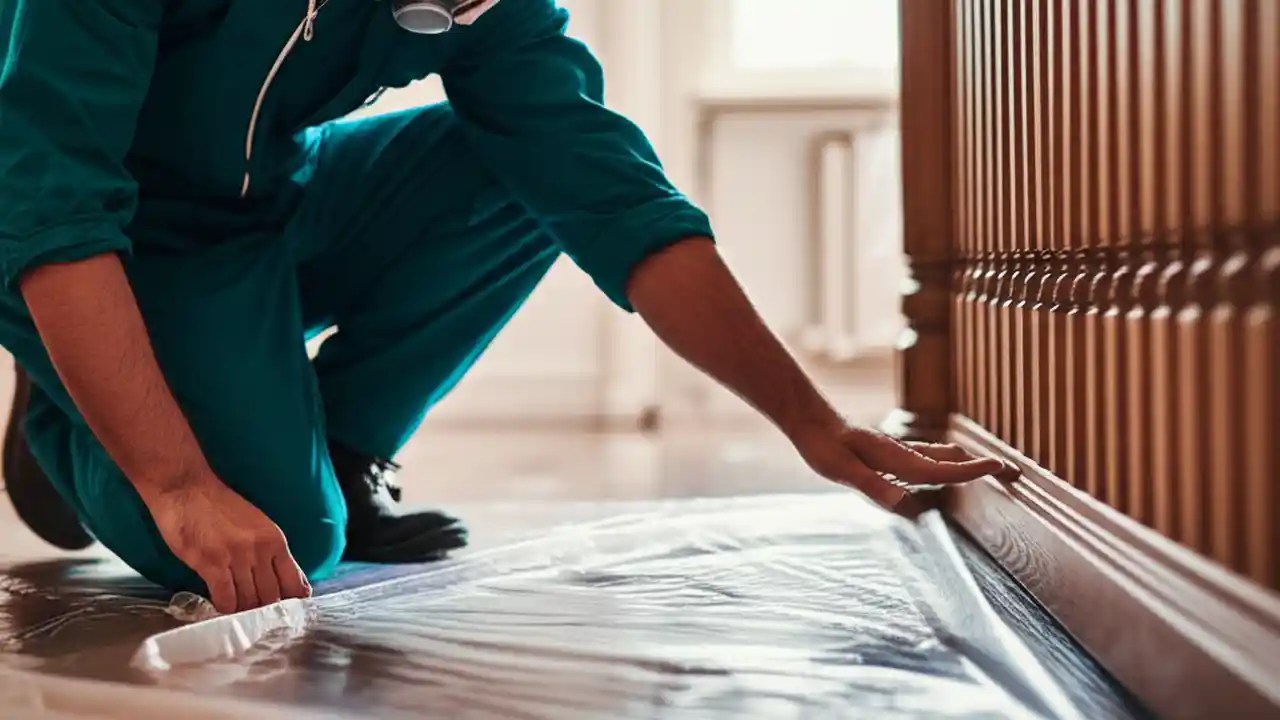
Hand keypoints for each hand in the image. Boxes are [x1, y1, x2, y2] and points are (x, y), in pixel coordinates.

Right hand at [144, 478, 311, 613]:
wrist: (187, 488)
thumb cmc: (219, 507)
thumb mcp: (256, 525)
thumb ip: (269, 552)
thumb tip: (283, 584)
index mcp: (275, 540)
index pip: (294, 583)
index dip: (291, 604)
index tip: (285, 616)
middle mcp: (261, 550)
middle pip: (271, 597)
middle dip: (264, 613)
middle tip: (256, 622)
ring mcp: (237, 557)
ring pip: (249, 601)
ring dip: (243, 613)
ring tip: (237, 618)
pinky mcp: (212, 563)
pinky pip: (226, 598)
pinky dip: (225, 608)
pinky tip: (220, 608)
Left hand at [792, 422, 1017, 512]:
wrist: (811, 422)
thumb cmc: (824, 447)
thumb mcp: (843, 470)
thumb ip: (873, 486)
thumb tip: (903, 504)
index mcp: (898, 460)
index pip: (943, 469)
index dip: (973, 471)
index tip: (1002, 468)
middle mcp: (903, 454)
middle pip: (951, 459)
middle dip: (981, 465)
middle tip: (1012, 471)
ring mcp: (897, 452)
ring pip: (940, 455)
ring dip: (966, 462)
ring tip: (988, 468)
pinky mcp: (888, 452)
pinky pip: (926, 457)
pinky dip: (946, 461)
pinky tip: (942, 467)